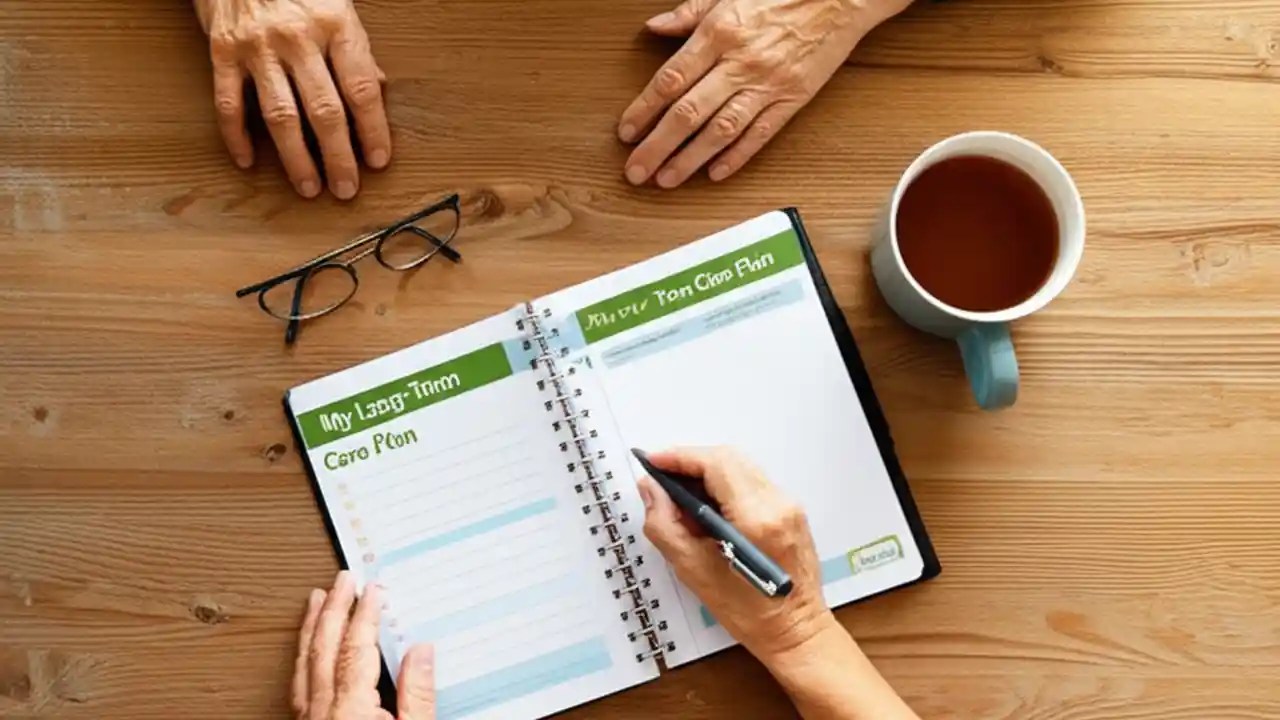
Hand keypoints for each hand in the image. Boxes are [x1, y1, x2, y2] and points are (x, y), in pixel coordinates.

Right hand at [194, 0, 390, 199]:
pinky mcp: (222, 52)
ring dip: (297, 159)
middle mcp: (297, 37)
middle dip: (339, 157)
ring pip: (281, 116)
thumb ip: (356, 50)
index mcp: (335, 24)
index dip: (374, 130)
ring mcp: (257, 46)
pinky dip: (237, 137)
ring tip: (310, 188)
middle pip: (324, 111)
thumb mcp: (338, 5)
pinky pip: (229, 104)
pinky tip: (249, 161)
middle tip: (347, 189)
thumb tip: (377, 90)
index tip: (379, 160)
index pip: (361, 89)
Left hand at [292, 571, 434, 718]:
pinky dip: (303, 654)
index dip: (365, 614)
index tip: (372, 590)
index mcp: (351, 709)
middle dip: (334, 608)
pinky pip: (297, 680)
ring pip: (304, 661)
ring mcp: (308, 718)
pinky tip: (308, 647)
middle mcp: (322, 709)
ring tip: (317, 601)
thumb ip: (418, 696)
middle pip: (325, 647)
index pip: (357, 648)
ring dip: (312, 626)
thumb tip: (422, 654)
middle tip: (343, 581)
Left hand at [617, 0, 912, 187]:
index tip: (626, 132)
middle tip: (636, 171)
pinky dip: (736, 156)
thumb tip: (654, 27)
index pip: (670, 79)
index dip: (644, 109)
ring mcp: (766, 84)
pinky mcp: (792, 99)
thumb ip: (688, 14)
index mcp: (719, 32)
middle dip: (657, 146)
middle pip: (688, 112)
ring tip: (666, 179)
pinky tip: (715, 173)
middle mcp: (739, 61)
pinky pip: (760, 135)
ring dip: (689, 159)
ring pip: (720, 130)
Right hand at [636, 447, 835, 662]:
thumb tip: (651, 490)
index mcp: (756, 518)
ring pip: (741, 468)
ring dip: (708, 475)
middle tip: (664, 480)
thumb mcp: (693, 570)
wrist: (795, 631)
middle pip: (729, 458)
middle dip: (691, 463)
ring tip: (683, 500)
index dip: (680, 457)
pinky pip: (753, 483)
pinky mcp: (791, 511)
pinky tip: (709, 511)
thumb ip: (665, 525)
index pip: (715, 464)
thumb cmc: (750, 613)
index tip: (654, 462)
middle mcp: (778, 504)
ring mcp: (789, 505)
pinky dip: (726, 487)